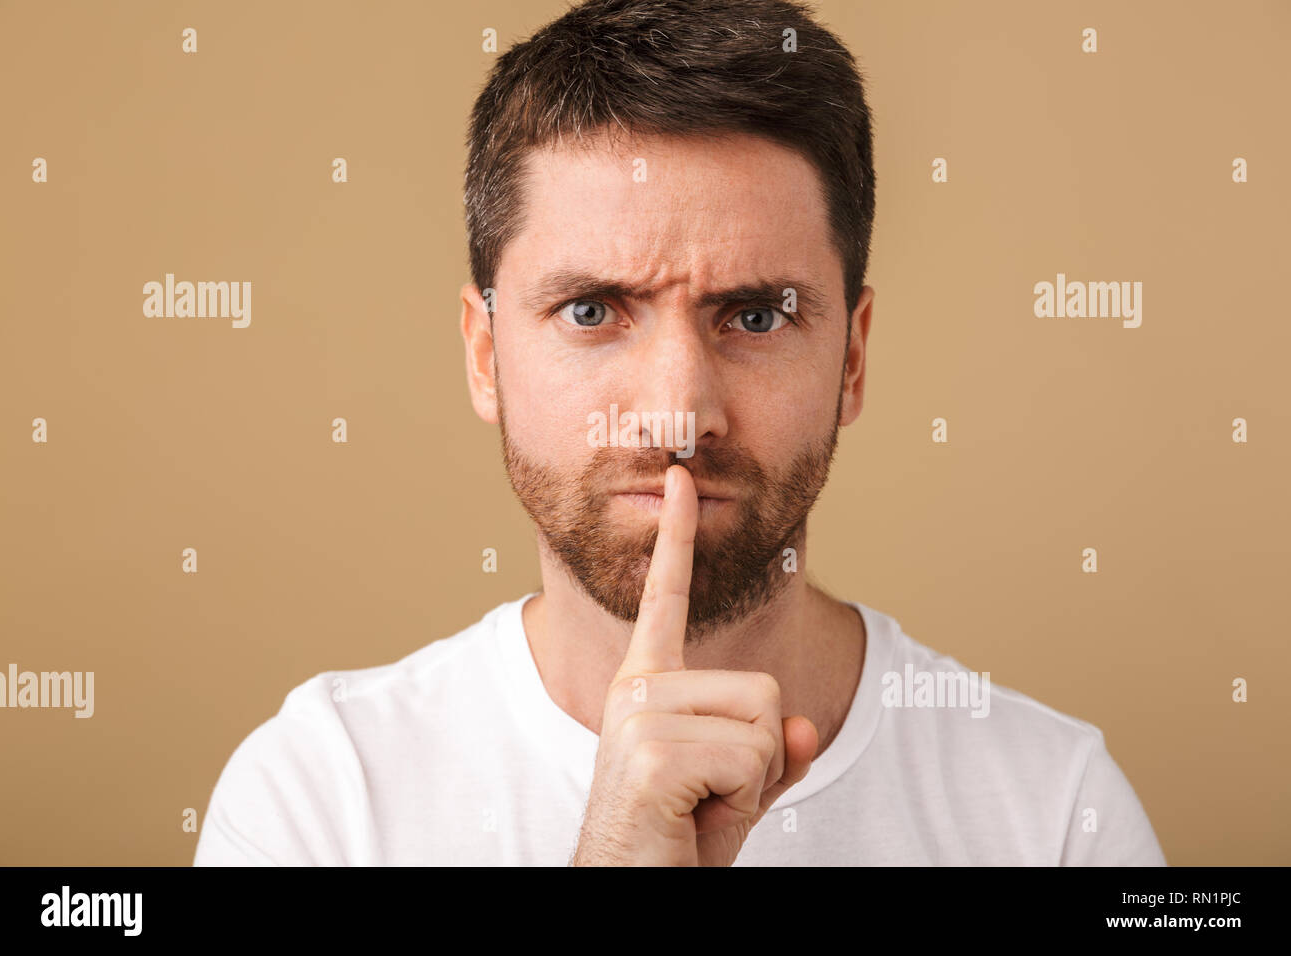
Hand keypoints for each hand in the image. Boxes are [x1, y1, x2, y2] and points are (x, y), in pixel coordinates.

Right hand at [571, 464, 817, 865]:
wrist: (632, 890)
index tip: (679, 479)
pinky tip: (693, 817)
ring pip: (764, 724)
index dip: (676, 539)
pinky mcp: (654, 751)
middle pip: (763, 689)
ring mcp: (641, 716)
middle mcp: (638, 689)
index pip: (666, 599)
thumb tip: (801, 726)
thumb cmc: (676, 842)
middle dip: (759, 758)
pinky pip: (752, 758)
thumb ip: (773, 753)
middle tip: (708, 798)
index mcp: (648, 685)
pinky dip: (742, 801)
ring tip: (699, 808)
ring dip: (751, 782)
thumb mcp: (738, 791)